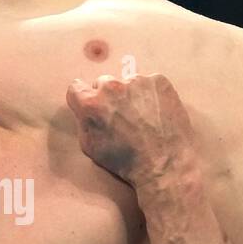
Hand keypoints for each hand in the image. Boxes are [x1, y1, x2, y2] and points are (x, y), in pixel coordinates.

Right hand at [65, 72, 195, 185]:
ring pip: (128, 83)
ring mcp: (137, 81)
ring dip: (131, 95)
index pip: (76, 87)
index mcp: (91, 104)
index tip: (92, 105)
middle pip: (103, 83)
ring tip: (143, 117)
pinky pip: (149, 83)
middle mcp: (111, 87)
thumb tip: (86, 110)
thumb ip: (84, 122)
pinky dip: (151, 94)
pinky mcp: (158, 80)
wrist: (166, 162)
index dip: (83, 98)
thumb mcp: (92, 148)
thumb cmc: (127, 161)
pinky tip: (157, 113)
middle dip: (109, 97)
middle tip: (122, 115)